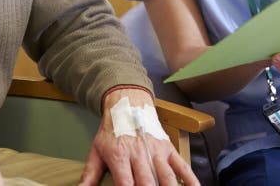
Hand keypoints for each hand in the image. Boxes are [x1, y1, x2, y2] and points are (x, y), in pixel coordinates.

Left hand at [79, 88, 198, 185]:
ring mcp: (156, 151)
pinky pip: (182, 166)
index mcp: (120, 156)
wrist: (128, 103)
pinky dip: (190, 179)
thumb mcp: (96, 150)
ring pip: (167, 177)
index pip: (125, 183)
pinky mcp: (168, 148)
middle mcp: (139, 154)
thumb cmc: (112, 130)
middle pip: (148, 183)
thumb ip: (89, 174)